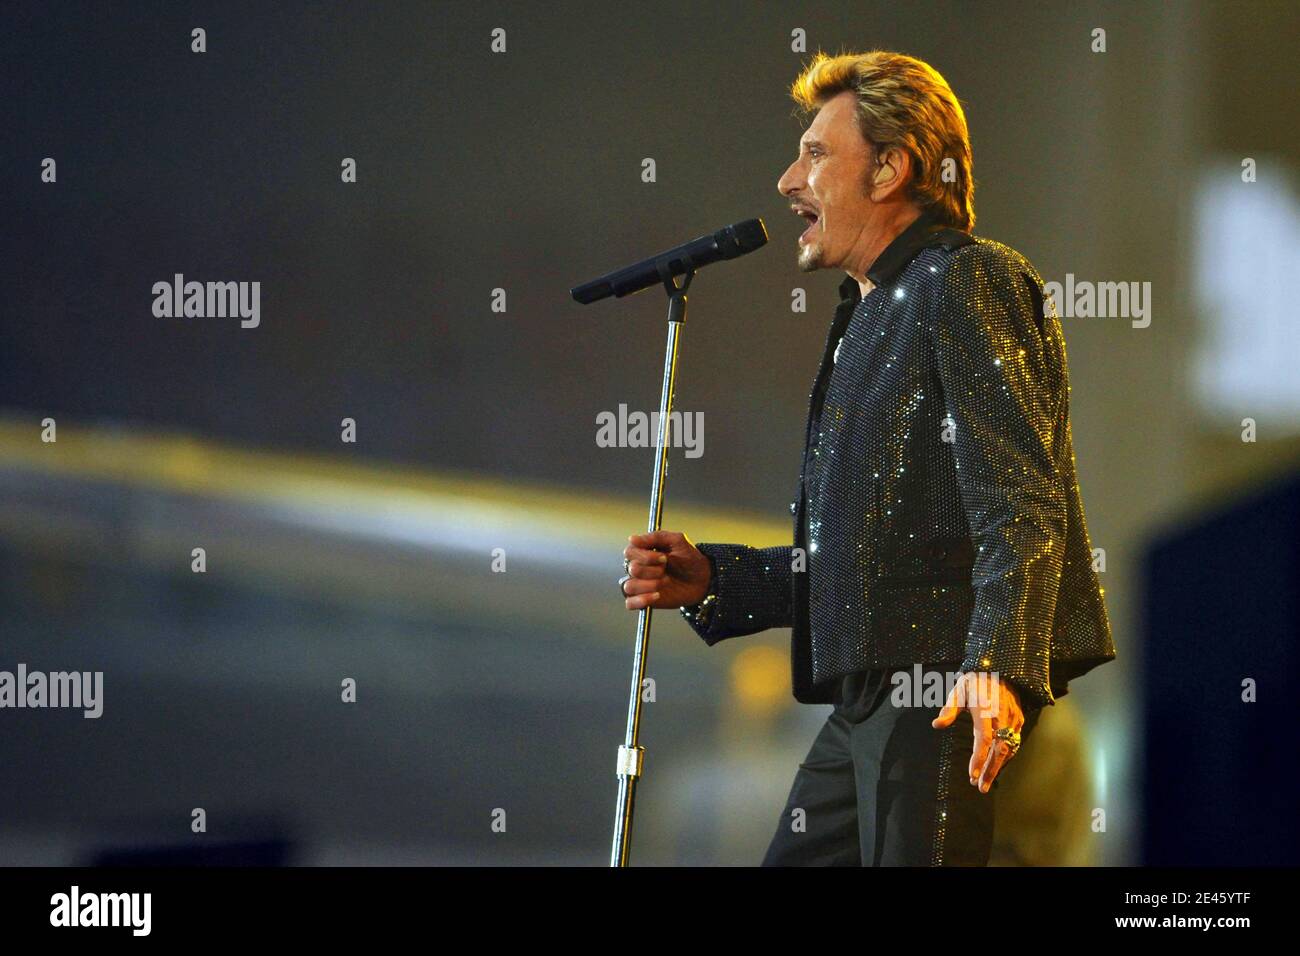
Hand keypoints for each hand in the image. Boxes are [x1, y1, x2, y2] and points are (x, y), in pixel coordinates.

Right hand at [621, 531, 711, 610]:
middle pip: (632, 569)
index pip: (630, 552)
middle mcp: (638, 567)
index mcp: (642, 551)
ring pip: (629, 586)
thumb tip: (632, 539)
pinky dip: (641, 600)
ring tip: (665, 582)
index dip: (646, 556)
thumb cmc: (688, 559)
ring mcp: (639, 584)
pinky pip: (630, 603)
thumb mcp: (677, 541)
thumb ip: (655, 537)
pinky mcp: (643, 599)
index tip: (663, 558)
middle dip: (653, 570)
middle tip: (666, 569)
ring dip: (649, 585)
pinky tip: (657, 595)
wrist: (701, 579)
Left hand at [931, 671, 1024, 793]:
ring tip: (985, 781)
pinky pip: (1014, 743)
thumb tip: (936, 725)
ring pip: (1009, 749)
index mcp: (986, 710)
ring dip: (998, 767)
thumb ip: (949, 709)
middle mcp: (1002, 717)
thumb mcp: (959, 690)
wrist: (1000, 667)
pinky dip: (1005, 757)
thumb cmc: (975, 681)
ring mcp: (1013, 719)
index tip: (972, 774)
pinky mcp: (1019, 720)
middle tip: (980, 787)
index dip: (979, 759)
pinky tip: (995, 766)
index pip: (984, 740)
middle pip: (999, 750)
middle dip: (990, 771)